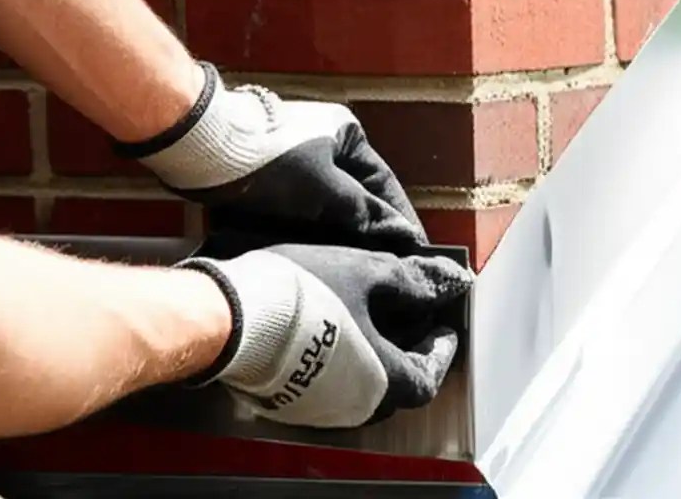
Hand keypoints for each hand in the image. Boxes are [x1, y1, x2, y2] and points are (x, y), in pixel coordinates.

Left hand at [116, 62, 425, 247]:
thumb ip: (365, 214)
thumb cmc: (267, 162)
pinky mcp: (269, 182)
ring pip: (328, 210)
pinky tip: (317, 261)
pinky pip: (301, 214)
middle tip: (386, 270)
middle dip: (369, 234)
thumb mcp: (325, 190)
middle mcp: (326, 147)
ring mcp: (296, 164)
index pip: (385, 186)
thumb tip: (402, 238)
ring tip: (355, 272)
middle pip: (357, 199)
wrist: (199, 148)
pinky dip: (310, 236)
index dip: (399, 222)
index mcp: (347, 137)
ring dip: (339, 238)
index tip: (415, 254)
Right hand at [179, 244, 472, 427]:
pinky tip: (331, 326)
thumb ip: (415, 280)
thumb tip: (455, 280)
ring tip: (371, 314)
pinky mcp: (285, 400)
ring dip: (374, 353)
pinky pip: (328, 382)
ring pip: (361, 385)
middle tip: (412, 315)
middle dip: (408, 349)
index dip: (441, 349)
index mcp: (382, 382)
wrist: (226, 317)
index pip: (429, 376)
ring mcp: (316, 407)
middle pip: (397, 385)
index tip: (445, 325)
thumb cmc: (302, 295)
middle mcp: (353, 406)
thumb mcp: (368, 273)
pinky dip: (342, 358)